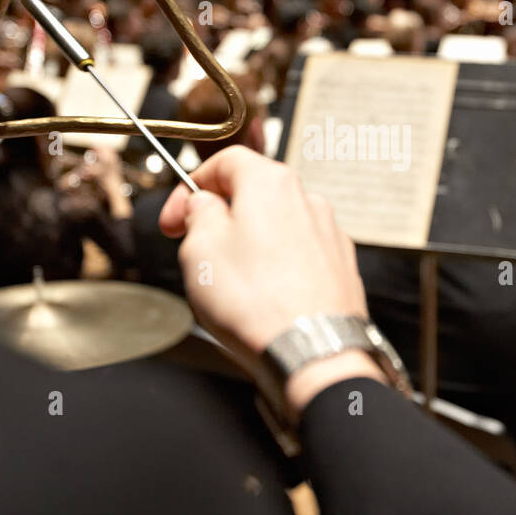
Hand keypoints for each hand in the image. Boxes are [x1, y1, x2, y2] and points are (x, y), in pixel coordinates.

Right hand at [159, 147, 383, 411]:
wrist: (314, 352)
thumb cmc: (259, 304)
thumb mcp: (200, 249)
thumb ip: (198, 215)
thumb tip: (204, 207)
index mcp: (271, 183)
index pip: (225, 162)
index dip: (191, 187)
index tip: (176, 216)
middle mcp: (307, 201)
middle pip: (253, 196)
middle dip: (221, 221)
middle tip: (196, 252)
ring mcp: (328, 235)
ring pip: (276, 230)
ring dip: (249, 249)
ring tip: (230, 287)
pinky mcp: (339, 269)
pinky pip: (297, 259)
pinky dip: (276, 271)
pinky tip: (261, 301)